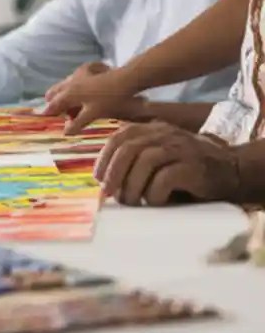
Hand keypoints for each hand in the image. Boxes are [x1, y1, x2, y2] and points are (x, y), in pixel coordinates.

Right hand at [44, 61, 143, 134]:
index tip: (44, 120)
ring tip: (75, 107)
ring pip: (62, 86)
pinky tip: (83, 93)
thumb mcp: (93, 114)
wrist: (125, 79)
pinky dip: (72, 87)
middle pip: (53, 93)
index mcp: (68, 94)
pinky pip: (72, 79)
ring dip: (63, 96)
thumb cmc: (109, 99)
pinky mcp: (85, 70)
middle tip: (64, 115)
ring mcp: (76, 75)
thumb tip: (64, 133)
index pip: (52, 105)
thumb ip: (77, 124)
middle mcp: (69, 83)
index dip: (48, 114)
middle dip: (54, 104)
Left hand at [95, 121, 239, 205]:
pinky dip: (154, 193)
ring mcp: (181, 148)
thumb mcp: (159, 160)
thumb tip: (105, 184)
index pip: (120, 137)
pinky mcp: (194, 165)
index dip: (105, 158)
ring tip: (132, 202)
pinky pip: (165, 178)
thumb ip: (135, 163)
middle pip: (128, 148)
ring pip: (145, 161)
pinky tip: (155, 202)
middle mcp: (165, 134)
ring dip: (132, 186)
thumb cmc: (188, 172)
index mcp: (153, 130)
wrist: (233, 172)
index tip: (98, 179)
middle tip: (110, 194)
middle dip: (114, 173)